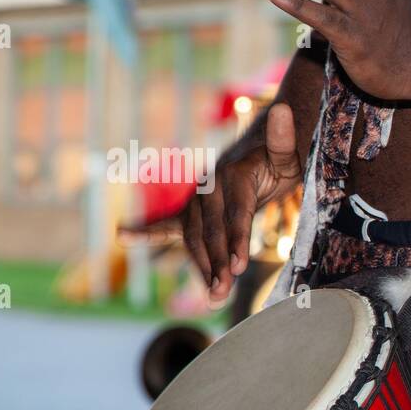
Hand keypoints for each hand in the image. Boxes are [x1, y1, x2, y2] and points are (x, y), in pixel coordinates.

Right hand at [123, 105, 303, 304]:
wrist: (262, 145)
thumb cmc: (280, 154)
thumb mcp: (287, 149)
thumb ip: (284, 137)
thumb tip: (285, 110)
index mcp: (232, 175)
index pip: (235, 214)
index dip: (236, 239)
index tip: (238, 266)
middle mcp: (209, 187)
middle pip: (211, 232)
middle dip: (217, 265)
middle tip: (222, 296)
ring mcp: (197, 200)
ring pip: (196, 239)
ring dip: (202, 269)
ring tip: (213, 298)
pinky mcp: (193, 209)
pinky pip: (169, 224)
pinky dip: (147, 231)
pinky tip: (123, 236)